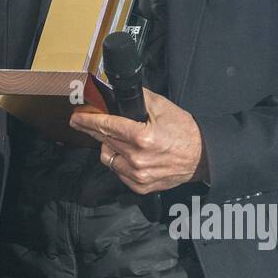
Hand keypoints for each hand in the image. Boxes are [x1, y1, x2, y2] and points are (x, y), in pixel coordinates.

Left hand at [68, 89, 207, 194]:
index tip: (75, 117)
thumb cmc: (184, 130)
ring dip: (108, 146)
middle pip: (104, 140)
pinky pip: (117, 171)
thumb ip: (137, 98)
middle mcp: (137, 159)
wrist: (202, 156)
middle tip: (85, 122)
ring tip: (119, 139)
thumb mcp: (162, 106)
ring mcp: (138, 175)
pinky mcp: (140, 187)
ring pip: (107, 157)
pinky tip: (127, 153)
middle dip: (94, 130)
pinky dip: (118, 161)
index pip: (106, 126)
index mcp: (141, 137)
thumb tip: (115, 91)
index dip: (87, 120)